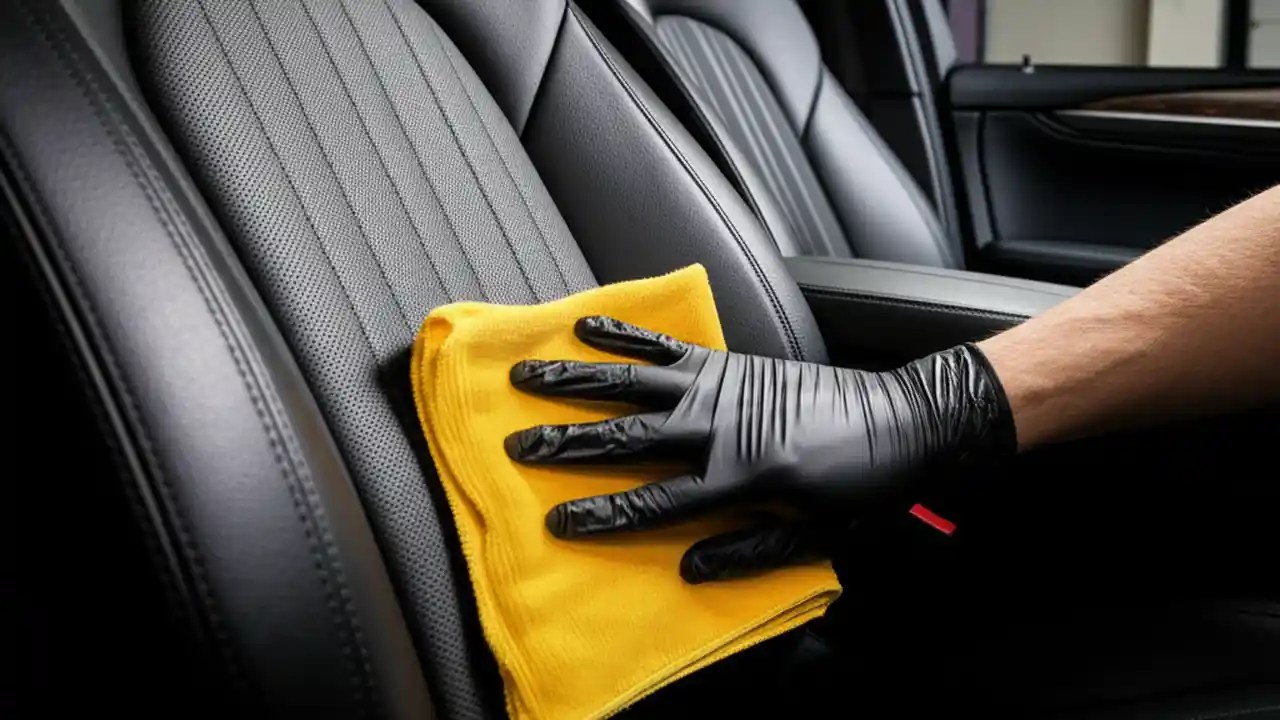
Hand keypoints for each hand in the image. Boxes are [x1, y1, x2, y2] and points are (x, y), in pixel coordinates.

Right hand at [506, 316, 1013, 581]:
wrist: (901, 421)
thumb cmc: (858, 489)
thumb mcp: (814, 538)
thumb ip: (748, 552)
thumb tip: (684, 570)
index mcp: (736, 478)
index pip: (652, 504)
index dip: (600, 514)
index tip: (555, 520)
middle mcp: (717, 429)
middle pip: (625, 438)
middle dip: (565, 444)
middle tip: (514, 444)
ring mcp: (718, 389)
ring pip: (632, 384)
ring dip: (575, 380)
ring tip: (525, 374)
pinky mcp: (727, 363)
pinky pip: (665, 347)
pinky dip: (624, 336)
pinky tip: (585, 325)